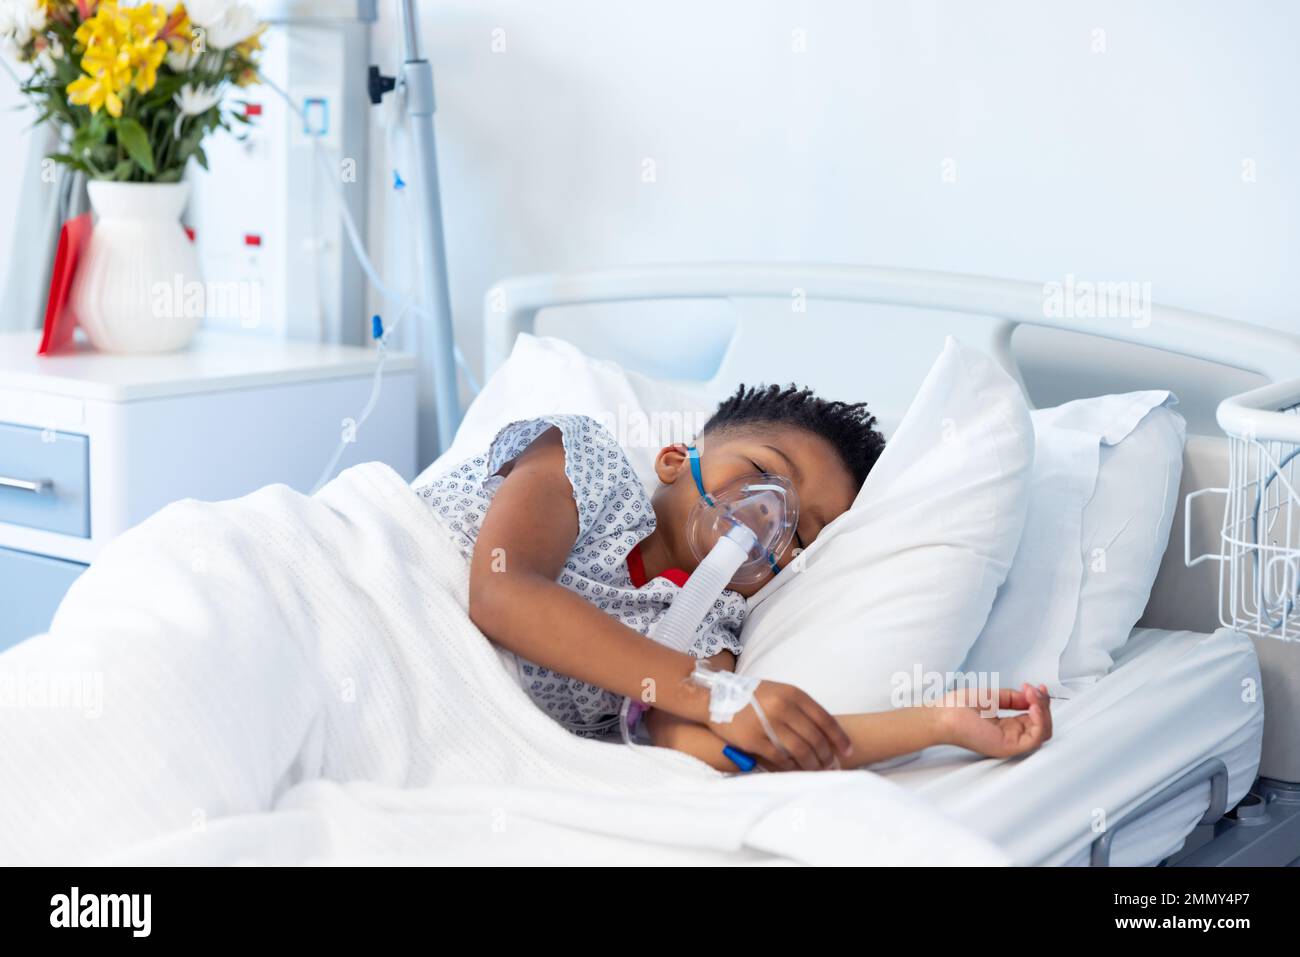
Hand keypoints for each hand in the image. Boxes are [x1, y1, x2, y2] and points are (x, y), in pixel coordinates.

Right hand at [707, 680, 853, 771]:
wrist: (716, 697)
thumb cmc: (751, 696)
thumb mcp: (779, 692)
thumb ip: (799, 707)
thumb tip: (824, 731)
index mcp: (792, 694)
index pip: (825, 719)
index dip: (839, 738)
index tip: (848, 751)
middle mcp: (783, 707)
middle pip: (815, 738)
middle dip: (827, 756)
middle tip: (833, 767)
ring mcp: (768, 724)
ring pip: (801, 750)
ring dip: (813, 765)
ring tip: (818, 772)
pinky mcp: (754, 739)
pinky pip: (780, 758)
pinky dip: (790, 767)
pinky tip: (794, 770)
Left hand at [938, 683, 1052, 757]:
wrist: (944, 714)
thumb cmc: (959, 707)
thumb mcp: (993, 697)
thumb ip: (1014, 698)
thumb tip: (1033, 696)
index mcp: (1007, 728)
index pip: (1034, 719)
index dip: (1040, 703)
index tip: (1037, 687)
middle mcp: (1011, 737)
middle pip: (1042, 726)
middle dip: (1043, 705)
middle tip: (1034, 689)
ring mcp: (1010, 744)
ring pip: (1042, 733)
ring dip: (1043, 711)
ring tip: (1033, 696)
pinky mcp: (1008, 747)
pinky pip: (1035, 739)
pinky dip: (1040, 722)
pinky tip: (1033, 707)